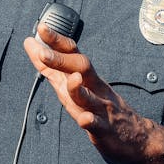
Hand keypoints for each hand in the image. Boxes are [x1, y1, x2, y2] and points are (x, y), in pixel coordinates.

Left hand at [23, 23, 163, 163]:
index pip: (72, 53)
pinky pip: (97, 124)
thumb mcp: (71, 85)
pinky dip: (90, 121)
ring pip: (90, 96)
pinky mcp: (104, 129)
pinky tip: (84, 119)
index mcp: (86, 76)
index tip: (41, 28)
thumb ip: (50, 67)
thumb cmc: (97, 106)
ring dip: (78, 88)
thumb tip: (30, 44)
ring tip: (71, 79)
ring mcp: (101, 108)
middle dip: (61, 60)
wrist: (133, 135)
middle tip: (42, 53)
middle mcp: (94, 87)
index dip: (56, 41)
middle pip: (82, 68)